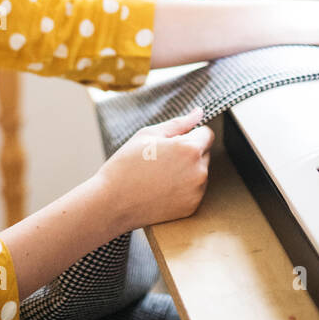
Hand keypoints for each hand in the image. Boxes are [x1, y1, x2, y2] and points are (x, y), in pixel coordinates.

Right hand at [95, 106, 213, 232]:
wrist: (112, 203)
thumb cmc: (127, 164)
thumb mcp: (148, 135)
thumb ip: (179, 123)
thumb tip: (200, 112)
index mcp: (189, 149)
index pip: (207, 134)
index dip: (189, 135)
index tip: (171, 143)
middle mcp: (199, 171)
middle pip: (204, 154)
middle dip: (188, 153)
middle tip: (161, 160)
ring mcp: (196, 192)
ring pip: (199, 173)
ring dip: (187, 171)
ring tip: (159, 176)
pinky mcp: (192, 207)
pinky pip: (194, 191)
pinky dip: (183, 189)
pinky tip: (161, 189)